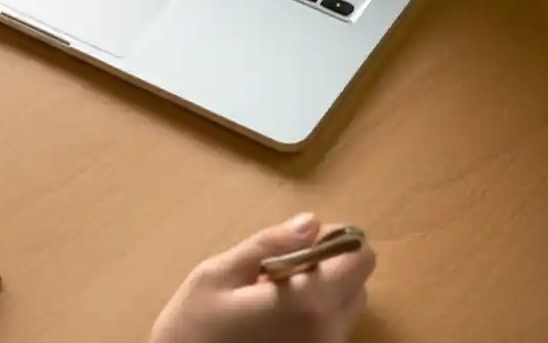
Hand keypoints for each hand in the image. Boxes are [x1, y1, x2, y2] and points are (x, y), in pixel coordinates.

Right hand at [150, 213, 375, 342]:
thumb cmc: (192, 327)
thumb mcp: (217, 275)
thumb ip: (268, 245)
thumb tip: (310, 222)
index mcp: (309, 302)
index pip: (361, 259)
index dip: (335, 241)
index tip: (299, 243)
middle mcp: (329, 331)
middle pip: (356, 285)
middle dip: (325, 269)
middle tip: (275, 270)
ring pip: (343, 309)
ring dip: (317, 294)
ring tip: (268, 298)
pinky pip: (328, 331)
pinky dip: (309, 318)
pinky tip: (271, 321)